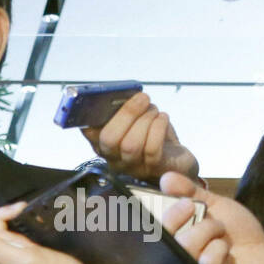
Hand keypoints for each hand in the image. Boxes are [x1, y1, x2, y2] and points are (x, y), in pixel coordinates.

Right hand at [81, 92, 199, 181]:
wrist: (175, 158)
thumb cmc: (152, 135)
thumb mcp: (136, 121)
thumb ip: (124, 111)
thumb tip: (121, 95)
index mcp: (103, 143)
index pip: (88, 131)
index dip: (90, 116)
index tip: (102, 99)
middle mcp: (113, 158)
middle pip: (109, 139)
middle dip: (127, 113)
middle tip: (142, 98)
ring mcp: (131, 166)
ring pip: (130, 144)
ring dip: (146, 120)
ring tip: (154, 111)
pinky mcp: (151, 168)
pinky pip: (151, 148)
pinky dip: (159, 127)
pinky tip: (162, 119)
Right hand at [158, 173, 263, 263]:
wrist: (262, 253)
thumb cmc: (234, 232)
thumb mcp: (213, 205)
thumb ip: (189, 192)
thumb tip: (166, 178)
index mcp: (171, 238)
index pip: (149, 230)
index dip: (160, 215)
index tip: (183, 202)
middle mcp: (174, 257)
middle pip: (160, 239)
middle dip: (177, 217)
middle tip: (192, 208)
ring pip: (185, 246)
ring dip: (206, 230)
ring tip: (219, 231)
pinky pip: (206, 262)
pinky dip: (218, 249)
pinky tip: (225, 252)